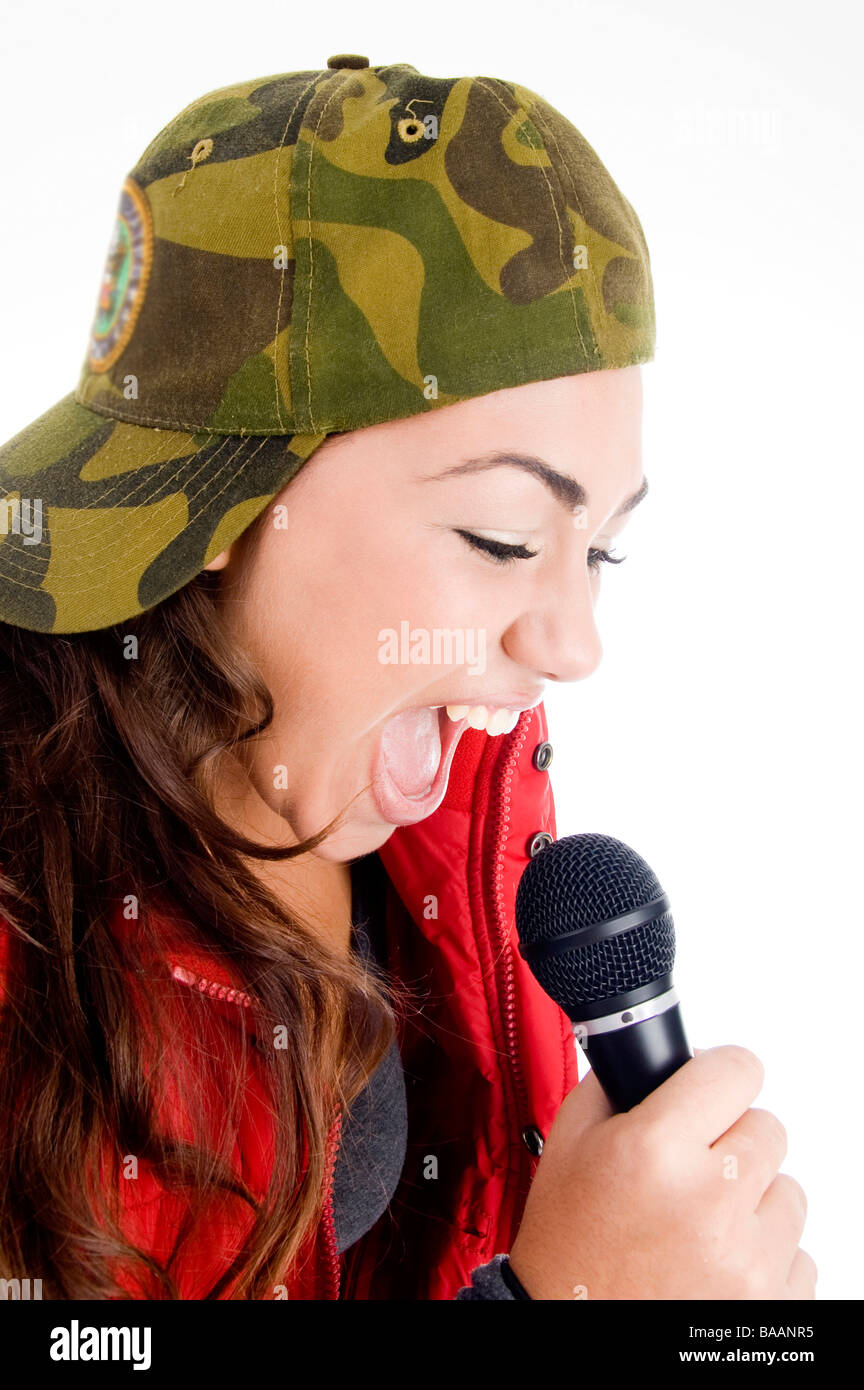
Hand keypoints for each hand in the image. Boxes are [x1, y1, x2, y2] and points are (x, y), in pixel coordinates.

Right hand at [508, 1044, 815, 1299]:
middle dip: (730, 1139)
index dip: (718, 1074)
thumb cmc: (568, 1247)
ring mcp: (745, 1258)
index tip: (709, 1088)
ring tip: (699, 1220)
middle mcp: (707, 1200)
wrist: (571, 1331)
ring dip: (751, 1198)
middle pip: (768, 1127)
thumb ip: (620, 1084)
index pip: (737, 1068)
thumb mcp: (571, 1143)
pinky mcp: (770, 1301)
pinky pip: (797, 1252)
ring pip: (788, 1190)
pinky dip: (763, 1252)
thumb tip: (667, 1053)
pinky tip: (714, 1258)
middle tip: (689, 1167)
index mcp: (654, 1149)